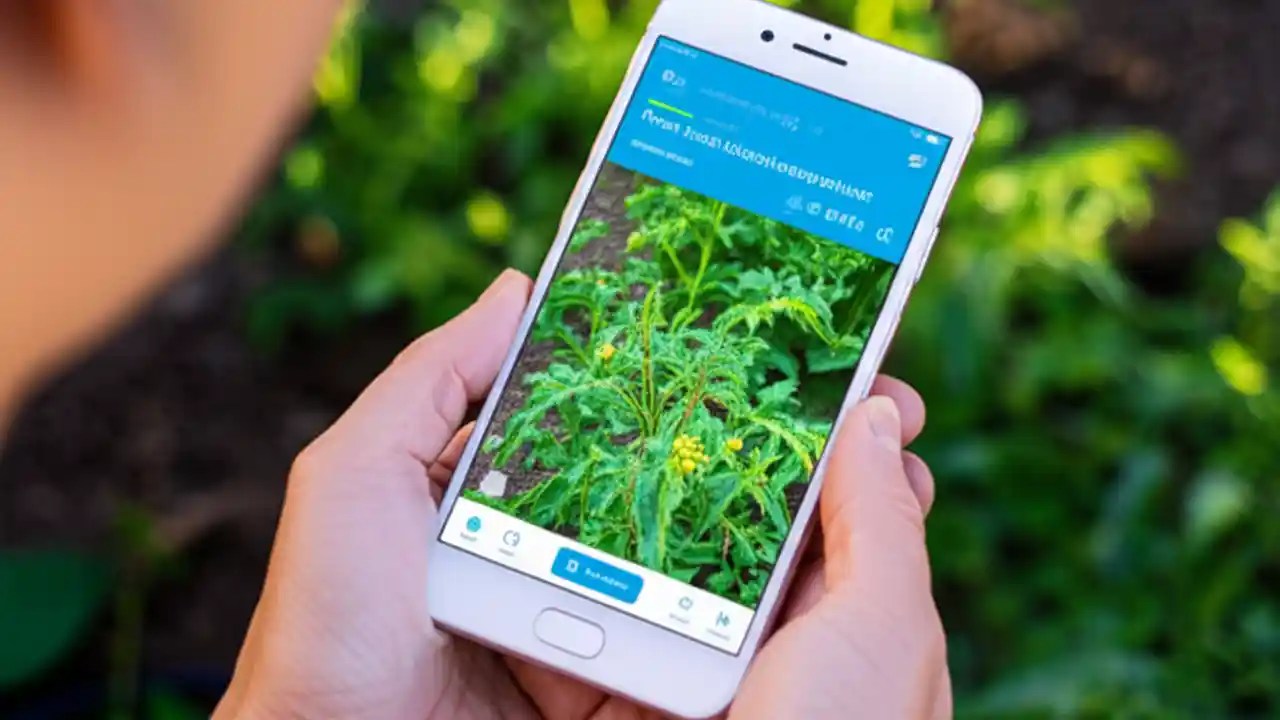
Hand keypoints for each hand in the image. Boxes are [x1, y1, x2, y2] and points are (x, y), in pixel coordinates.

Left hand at [214, 270, 945, 719]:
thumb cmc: (327, 624)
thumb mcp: (359, 476)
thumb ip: (432, 380)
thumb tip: (518, 289)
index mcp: (517, 502)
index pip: (625, 427)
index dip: (697, 385)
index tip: (768, 345)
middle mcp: (571, 564)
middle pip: (689, 496)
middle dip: (778, 456)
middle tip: (868, 408)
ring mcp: (604, 638)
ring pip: (717, 577)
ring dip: (797, 536)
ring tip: (882, 480)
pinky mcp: (628, 705)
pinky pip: (709, 660)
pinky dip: (771, 632)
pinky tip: (830, 582)